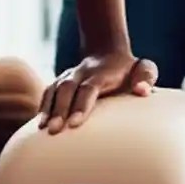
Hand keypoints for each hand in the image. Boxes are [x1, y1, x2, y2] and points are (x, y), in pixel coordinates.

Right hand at [39, 50, 157, 134]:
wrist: (108, 52)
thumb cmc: (129, 69)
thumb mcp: (144, 68)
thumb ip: (146, 77)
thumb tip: (142, 91)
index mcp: (101, 73)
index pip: (88, 88)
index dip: (81, 105)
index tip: (75, 124)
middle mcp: (81, 72)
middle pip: (66, 89)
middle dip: (59, 110)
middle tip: (54, 131)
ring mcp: (69, 76)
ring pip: (54, 89)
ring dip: (47, 108)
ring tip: (42, 129)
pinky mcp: (61, 82)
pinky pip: (48, 92)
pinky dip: (42, 105)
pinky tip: (38, 123)